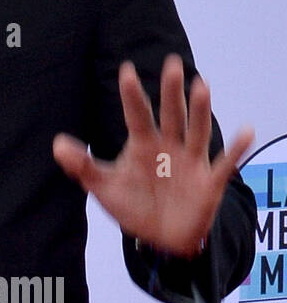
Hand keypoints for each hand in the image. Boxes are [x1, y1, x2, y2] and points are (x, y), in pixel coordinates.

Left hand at [52, 54, 253, 258]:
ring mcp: (191, 161)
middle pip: (171, 114)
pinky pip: (225, 163)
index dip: (131, 94)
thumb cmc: (134, 205)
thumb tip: (57, 144)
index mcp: (143, 144)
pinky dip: (236, 148)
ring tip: (201, 85)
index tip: (126, 69)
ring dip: (199, 110)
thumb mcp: (103, 186)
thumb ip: (82, 165)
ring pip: (197, 131)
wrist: (162, 238)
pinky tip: (246, 130)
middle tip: (172, 63)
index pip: (136, 114)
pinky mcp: (209, 181)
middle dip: (171, 91)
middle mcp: (169, 146)